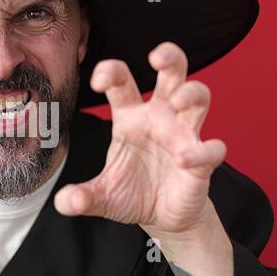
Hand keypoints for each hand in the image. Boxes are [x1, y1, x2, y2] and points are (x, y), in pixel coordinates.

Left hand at [53, 42, 226, 236]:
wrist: (162, 219)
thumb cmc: (133, 194)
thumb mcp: (102, 197)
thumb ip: (82, 198)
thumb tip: (65, 203)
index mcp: (131, 117)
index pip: (122, 81)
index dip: (111, 72)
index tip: (99, 81)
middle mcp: (160, 118)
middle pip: (173, 73)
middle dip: (170, 56)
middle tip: (157, 57)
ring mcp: (184, 136)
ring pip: (199, 98)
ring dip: (191, 93)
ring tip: (177, 100)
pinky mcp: (202, 161)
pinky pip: (212, 149)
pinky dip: (202, 152)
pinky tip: (184, 159)